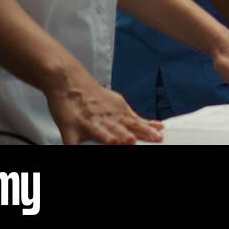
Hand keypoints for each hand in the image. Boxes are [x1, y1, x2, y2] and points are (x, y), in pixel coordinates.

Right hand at [44, 69, 163, 144]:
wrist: (69, 81)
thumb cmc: (92, 95)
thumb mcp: (116, 103)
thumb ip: (131, 117)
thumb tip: (152, 125)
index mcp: (117, 112)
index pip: (136, 122)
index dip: (148, 129)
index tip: (160, 134)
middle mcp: (106, 118)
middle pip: (123, 128)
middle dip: (136, 134)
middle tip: (148, 137)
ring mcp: (89, 123)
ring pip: (102, 132)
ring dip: (114, 137)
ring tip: (125, 141)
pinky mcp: (71, 128)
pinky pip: (73, 141)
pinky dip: (77, 146)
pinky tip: (83, 148)